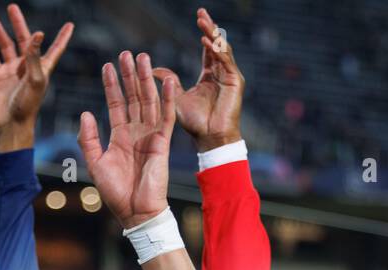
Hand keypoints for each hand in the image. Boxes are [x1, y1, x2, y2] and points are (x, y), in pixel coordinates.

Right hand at [0, 4, 72, 151]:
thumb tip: (37, 34)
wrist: (11, 125)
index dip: (62, 37)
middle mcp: (27, 66)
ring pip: (5, 46)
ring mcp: (12, 71)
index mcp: (42, 67)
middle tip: (12, 7)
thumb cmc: (28, 106)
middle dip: (19, 24)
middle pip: (24, 39)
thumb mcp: (35, 80)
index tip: (70, 25)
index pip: (55, 48)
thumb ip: (34, 57)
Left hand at [79, 52, 176, 228]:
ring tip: (143, 58)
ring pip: (149, 101)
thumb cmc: (115, 193)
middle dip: (129, 75)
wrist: (135, 212)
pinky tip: (167, 81)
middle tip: (126, 54)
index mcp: (119, 136)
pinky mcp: (163, 143)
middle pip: (133, 97)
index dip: (112, 85)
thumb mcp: (95, 163)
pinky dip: (167, 99)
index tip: (108, 66)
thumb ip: (88, 139)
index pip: (116, 104)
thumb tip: (85, 113)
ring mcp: (150, 136)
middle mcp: (136, 132)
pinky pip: (166, 117)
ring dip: (146, 80)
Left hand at [153, 8, 242, 152]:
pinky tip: (207, 41)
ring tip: (203, 22)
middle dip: (210, 27)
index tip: (198, 16)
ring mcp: (230, 76)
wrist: (209, 139)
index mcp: (209, 75)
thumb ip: (167, 81)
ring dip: (213, 35)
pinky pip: (227, 61)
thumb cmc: (194, 123)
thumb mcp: (175, 98)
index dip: (204, 32)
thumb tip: (151, 69)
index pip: (208, 48)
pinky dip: (217, 51)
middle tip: (201, 12)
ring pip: (222, 49)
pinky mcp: (235, 82)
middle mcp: (221, 73)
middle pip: (217, 44)